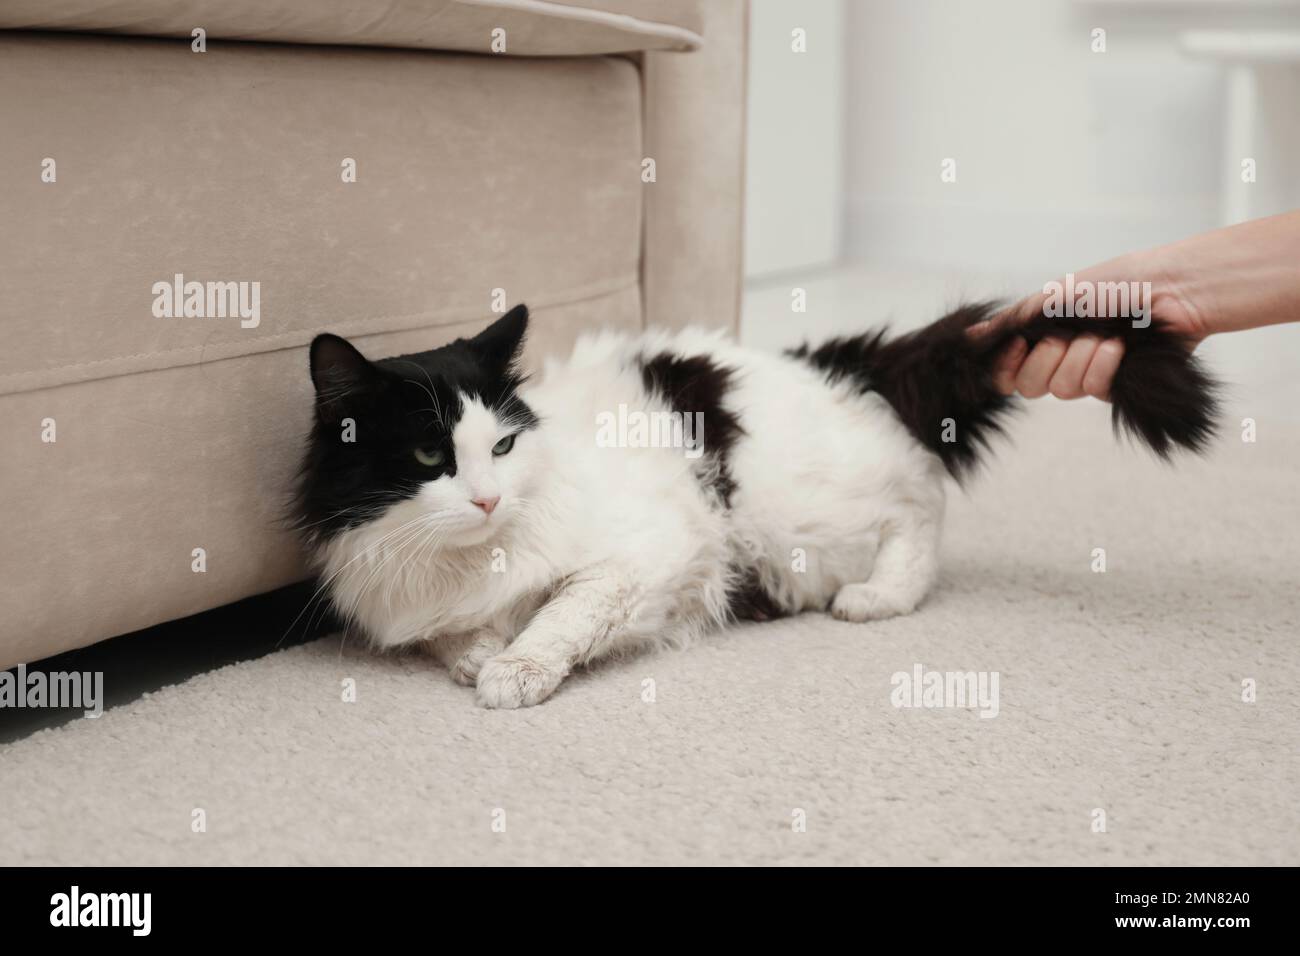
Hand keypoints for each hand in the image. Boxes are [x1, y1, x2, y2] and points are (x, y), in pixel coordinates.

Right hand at [979, 249, 1209, 401]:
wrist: (1169, 290)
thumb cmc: (1116, 284)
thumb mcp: (1054, 296)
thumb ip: (1012, 320)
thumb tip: (970, 336)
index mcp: (1041, 335)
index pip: (1006, 371)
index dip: (1004, 366)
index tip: (1016, 345)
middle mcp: (1060, 358)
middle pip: (1027, 386)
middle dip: (1045, 360)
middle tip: (1064, 337)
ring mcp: (1086, 373)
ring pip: (1059, 390)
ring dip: (1079, 359)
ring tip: (1104, 336)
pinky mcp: (1113, 386)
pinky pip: (1091, 390)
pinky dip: (1101, 365)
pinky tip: (1117, 348)